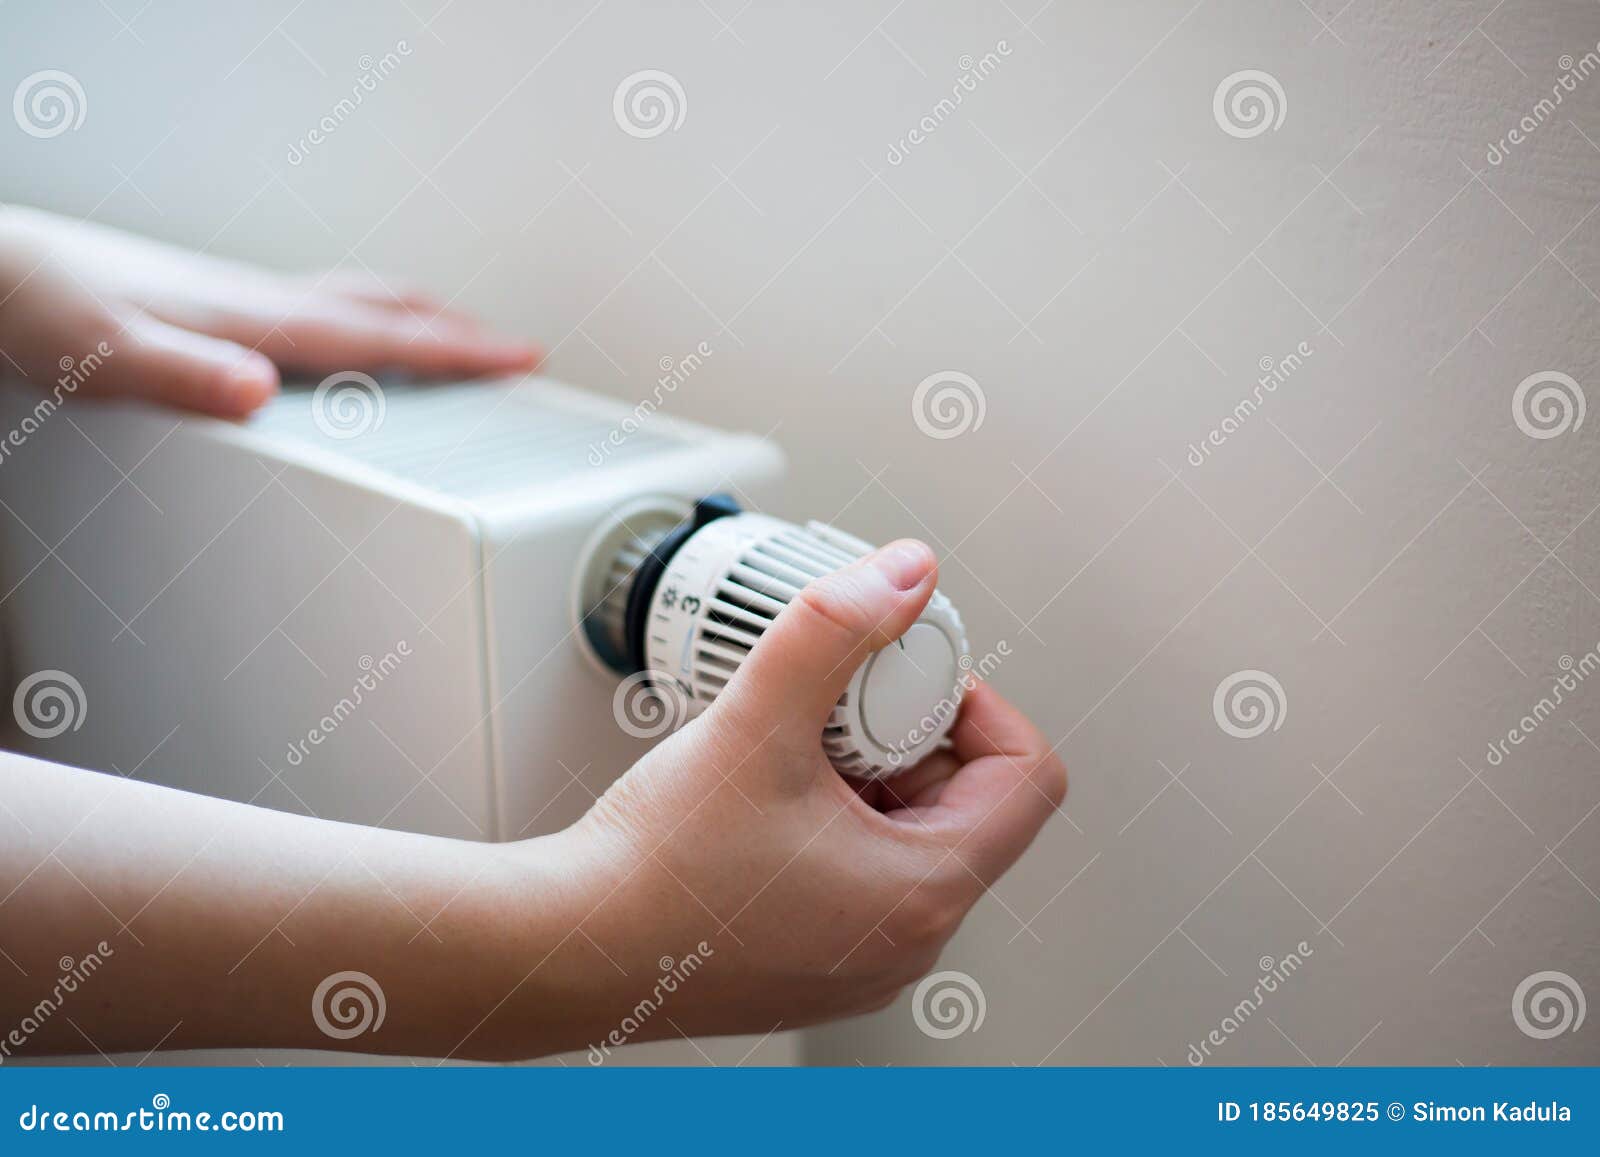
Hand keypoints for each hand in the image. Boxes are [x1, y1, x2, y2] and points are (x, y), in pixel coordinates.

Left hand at [0, 205, 540, 417]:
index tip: (521, 356)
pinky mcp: (216, 309)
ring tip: (446, 338)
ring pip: (352, 305)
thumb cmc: (39, 307)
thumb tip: (261, 392)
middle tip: (507, 351)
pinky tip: (338, 348)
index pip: (381, 335)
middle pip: (383, 311)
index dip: (459, 350)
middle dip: (455, 332)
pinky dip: (359, 325)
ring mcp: (240, 302)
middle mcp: (259, 304)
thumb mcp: (111, 353)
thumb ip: (187, 374)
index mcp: (257, 319)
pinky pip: (316, 313)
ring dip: (411, 320)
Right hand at [522, 540, 1066, 1052]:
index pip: (1029, 778)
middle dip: (911, 737)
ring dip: (871, 777)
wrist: (567, 948)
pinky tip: (771, 801)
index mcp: (922, 893)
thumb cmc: (655, 869)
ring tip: (794, 754)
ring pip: (914, 838)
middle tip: (835, 711)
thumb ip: (837, 628)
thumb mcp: (757, 721)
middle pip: (970, 804)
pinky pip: (868, 876)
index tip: (911, 680)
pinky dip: (838, 823)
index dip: (982, 704)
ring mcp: (865, 962)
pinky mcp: (821, 963)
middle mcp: (909, 941)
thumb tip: (907, 573)